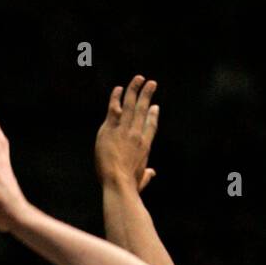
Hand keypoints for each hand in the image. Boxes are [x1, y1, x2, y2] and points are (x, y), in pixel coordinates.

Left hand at [95, 75, 158, 192]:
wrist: (118, 183)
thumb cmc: (129, 186)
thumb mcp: (141, 181)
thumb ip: (147, 175)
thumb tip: (152, 173)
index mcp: (145, 146)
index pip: (151, 125)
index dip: (153, 115)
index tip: (155, 107)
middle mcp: (137, 134)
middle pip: (143, 109)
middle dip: (147, 94)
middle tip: (151, 83)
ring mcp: (124, 130)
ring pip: (130, 104)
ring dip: (134, 89)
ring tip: (138, 78)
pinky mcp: (110, 129)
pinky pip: (114, 109)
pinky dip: (116, 98)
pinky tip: (119, 89)